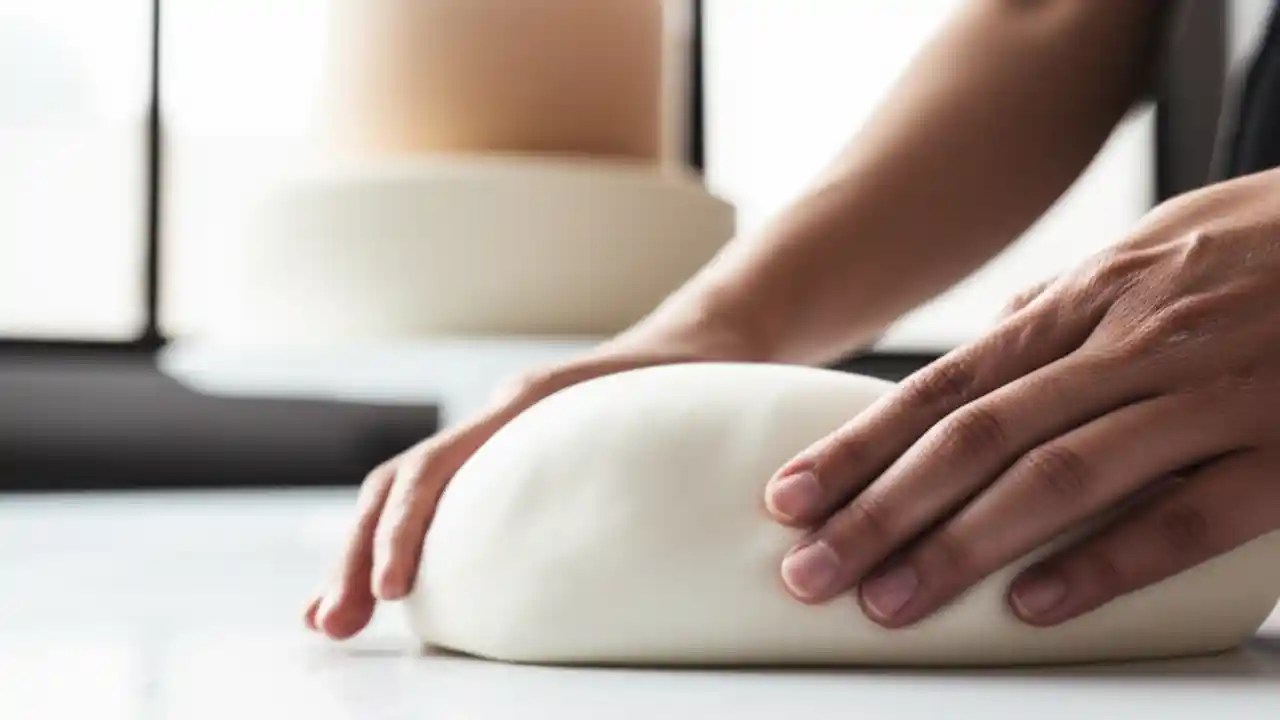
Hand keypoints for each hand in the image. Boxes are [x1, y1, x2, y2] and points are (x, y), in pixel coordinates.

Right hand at [303, 327, 752, 638]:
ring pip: (405, 492)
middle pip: (398, 484)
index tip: (391, 588)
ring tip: (332, 619)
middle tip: (332, 624)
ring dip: (362, 554)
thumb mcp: (670, 414)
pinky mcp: (504, 459)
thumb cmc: (692, 382)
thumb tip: (645, 527)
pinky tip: (381, 587)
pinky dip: (396, 542)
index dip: (404, 529)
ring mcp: (496, 439)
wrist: (700, 344)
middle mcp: (499, 420)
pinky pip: (434, 499)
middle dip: (356, 554)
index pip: (436, 468)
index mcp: (526, 405)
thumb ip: (643, 458)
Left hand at [764, 168, 1279, 627]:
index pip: (941, 388)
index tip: (790, 497)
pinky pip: (1186, 517)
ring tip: (890, 603)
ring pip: (1060, 480)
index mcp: (1082, 306)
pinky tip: (1036, 609)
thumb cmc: (1253, 246)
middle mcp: (1126, 349)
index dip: (858, 447)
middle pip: (976, 441)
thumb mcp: (1141, 255)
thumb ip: (1056, 315)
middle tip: (809, 571)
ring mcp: (1206, 399)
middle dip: (881, 512)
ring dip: (963, 548)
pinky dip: (1107, 565)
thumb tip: (976, 357)